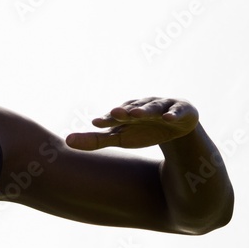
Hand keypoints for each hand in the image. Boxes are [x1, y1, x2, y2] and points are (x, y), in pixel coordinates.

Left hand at [65, 97, 198, 149]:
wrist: (177, 129)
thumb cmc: (142, 131)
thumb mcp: (119, 138)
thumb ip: (95, 140)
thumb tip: (66, 141)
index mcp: (126, 112)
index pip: (114, 116)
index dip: (107, 119)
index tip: (96, 122)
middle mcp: (142, 106)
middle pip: (132, 108)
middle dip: (124, 111)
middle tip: (115, 113)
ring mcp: (162, 106)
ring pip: (152, 107)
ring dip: (144, 109)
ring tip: (136, 114)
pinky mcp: (181, 110)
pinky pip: (177, 111)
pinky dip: (173, 114)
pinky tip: (167, 118)